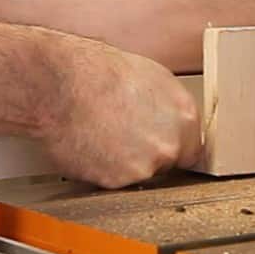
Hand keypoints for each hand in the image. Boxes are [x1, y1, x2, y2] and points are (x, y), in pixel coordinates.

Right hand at [36, 35, 200, 188]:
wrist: (63, 84)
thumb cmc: (99, 73)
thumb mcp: (151, 77)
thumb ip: (169, 108)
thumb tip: (171, 120)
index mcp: (185, 116)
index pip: (191, 148)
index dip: (171, 146)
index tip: (155, 142)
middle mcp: (170, 143)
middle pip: (167, 163)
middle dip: (147, 154)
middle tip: (121, 135)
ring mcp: (145, 165)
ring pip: (138, 173)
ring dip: (123, 162)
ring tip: (101, 135)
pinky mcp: (118, 180)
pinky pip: (113, 181)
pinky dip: (101, 169)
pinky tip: (90, 145)